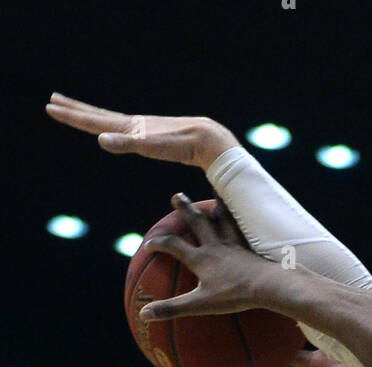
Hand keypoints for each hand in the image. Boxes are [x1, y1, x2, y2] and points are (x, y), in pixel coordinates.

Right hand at [45, 93, 236, 169]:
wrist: (207, 140)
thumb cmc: (182, 145)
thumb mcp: (152, 146)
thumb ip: (126, 144)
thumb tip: (100, 139)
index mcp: (129, 127)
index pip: (94, 119)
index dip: (72, 115)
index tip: (51, 107)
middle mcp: (133, 125)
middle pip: (98, 116)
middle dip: (75, 110)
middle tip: (53, 102)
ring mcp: (142, 130)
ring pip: (110, 122)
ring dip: (92, 117)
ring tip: (76, 111)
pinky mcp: (152, 137)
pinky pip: (124, 132)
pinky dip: (113, 129)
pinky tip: (114, 131)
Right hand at [139, 193, 272, 319]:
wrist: (267, 285)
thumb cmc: (234, 295)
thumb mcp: (200, 304)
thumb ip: (172, 308)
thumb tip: (143, 315)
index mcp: (201, 259)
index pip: (174, 246)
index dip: (159, 243)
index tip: (149, 243)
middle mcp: (216, 247)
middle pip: (198, 223)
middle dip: (185, 210)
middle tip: (177, 196)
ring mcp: (234, 245)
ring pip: (224, 220)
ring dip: (218, 208)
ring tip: (216, 196)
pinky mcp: (251, 248)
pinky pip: (244, 230)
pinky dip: (243, 221)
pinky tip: (248, 216)